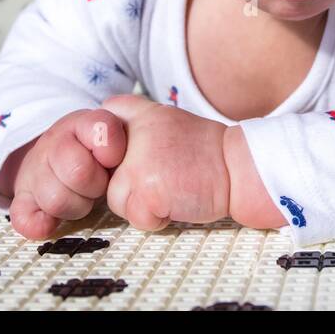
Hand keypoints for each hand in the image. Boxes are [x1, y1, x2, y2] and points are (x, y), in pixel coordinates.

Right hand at [7, 107, 127, 239]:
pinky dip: (37, 224)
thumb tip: (110, 158)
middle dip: (95, 184)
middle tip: (98, 184)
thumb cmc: (97, 150)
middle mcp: (54, 142)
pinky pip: (23, 216)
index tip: (112, 160)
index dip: (112, 152)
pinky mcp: (22, 196)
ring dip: (75, 205)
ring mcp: (34, 169)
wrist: (58, 152)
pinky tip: (48, 222)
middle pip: (78, 172)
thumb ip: (120, 139)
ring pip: (56, 199)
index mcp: (83, 123)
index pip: (101, 132)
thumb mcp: (115, 135)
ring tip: (80, 196)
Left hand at [101, 93, 230, 231]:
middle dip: (131, 184)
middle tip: (164, 174)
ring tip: (172, 188)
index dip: (107, 152)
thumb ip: (134, 117)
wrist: (238, 168)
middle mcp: (132, 135)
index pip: (96, 132)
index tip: (135, 156)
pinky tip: (177, 200)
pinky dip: (156, 218)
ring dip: (142, 203)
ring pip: (117, 200)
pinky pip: (136, 218)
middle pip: (106, 175)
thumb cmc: (204, 152)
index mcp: (136, 115)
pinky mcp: (146, 191)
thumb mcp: (165, 118)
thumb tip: (101, 119)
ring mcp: (137, 163)